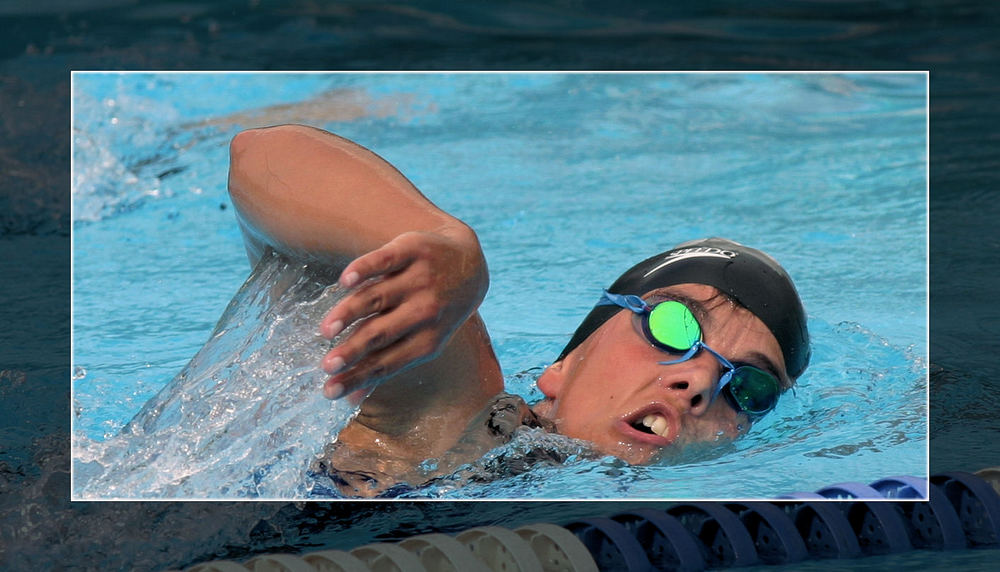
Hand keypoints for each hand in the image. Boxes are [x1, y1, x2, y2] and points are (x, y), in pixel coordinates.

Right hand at [318, 225, 487, 398]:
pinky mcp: (413, 250)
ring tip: (326, 330)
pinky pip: (385, 260)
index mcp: (428, 340)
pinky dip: (365, 268)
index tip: (328, 390)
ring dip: (350, 313)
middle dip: (353, 351)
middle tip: (326, 366)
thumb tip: (347, 401)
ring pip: (378, 298)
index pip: (387, 363)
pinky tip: (345, 281)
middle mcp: (426, 311)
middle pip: (382, 333)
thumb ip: (386, 364)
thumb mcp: (423, 339)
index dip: (357, 377)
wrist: (468, 263)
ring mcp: (420, 280)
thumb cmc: (433, 311)